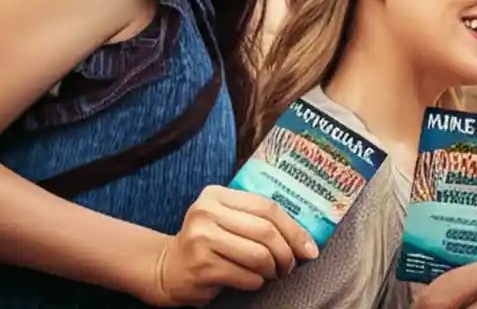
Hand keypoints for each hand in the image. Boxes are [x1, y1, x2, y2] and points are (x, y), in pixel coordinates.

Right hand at [138, 185, 319, 305]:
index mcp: (217, 195)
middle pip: (266, 231)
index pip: (267, 208)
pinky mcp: (201, 267)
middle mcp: (206, 213)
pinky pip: (246, 276)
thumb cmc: (209, 242)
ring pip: (259, 255)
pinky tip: (252, 280)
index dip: (294, 229)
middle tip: (291, 265)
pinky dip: (257, 281)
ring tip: (272, 273)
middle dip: (286, 252)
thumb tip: (306, 239)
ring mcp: (201, 240)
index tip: (309, 248)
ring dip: (273, 269)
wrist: (167, 268)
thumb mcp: (227, 219)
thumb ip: (258, 218)